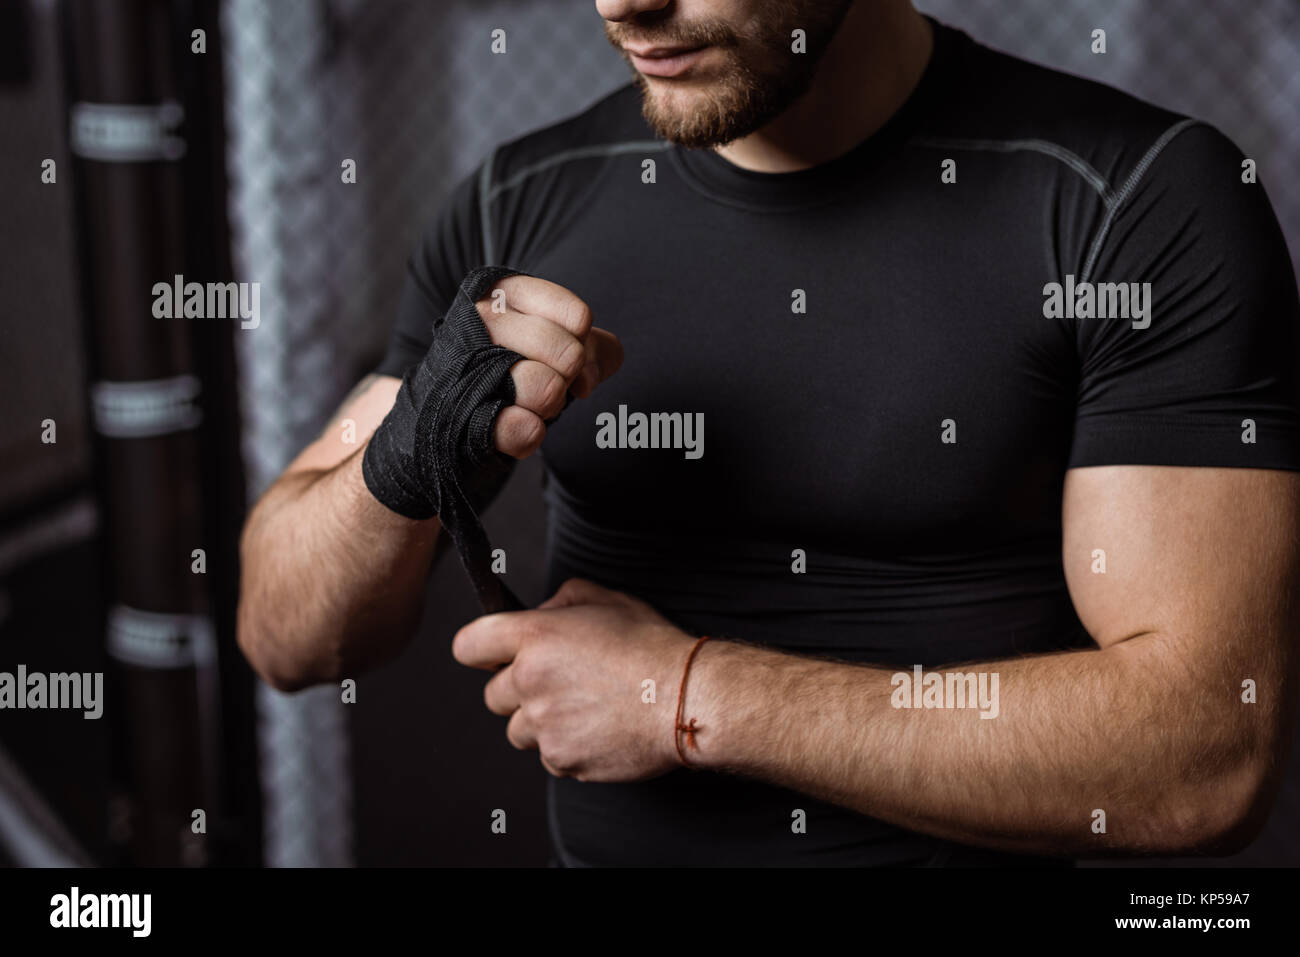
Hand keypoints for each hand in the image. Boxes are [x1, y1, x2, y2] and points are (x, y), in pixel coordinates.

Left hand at [452, 578, 696, 781]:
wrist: (686, 698)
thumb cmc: (651, 647)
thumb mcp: (607, 600)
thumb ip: (562, 601)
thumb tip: (542, 614)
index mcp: (535, 636)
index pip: (469, 646)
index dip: (481, 651)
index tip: (494, 656)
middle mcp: (530, 681)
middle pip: (493, 696)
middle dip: (518, 691)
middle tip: (559, 683)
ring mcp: (544, 725)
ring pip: (518, 731)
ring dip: (541, 722)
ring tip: (583, 708)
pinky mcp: (562, 759)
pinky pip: (549, 757)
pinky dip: (567, 748)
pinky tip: (598, 729)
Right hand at [478, 276, 623, 458]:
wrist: (457, 398)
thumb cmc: (519, 358)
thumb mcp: (563, 338)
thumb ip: (595, 352)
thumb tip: (584, 383)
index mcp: (508, 291)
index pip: (578, 319)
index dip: (580, 344)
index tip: (557, 351)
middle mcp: (483, 317)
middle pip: (569, 355)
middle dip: (566, 378)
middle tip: (544, 380)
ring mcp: (468, 362)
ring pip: (543, 388)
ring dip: (548, 405)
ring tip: (527, 400)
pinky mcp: (462, 413)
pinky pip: (515, 427)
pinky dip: (530, 432)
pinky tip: (524, 424)